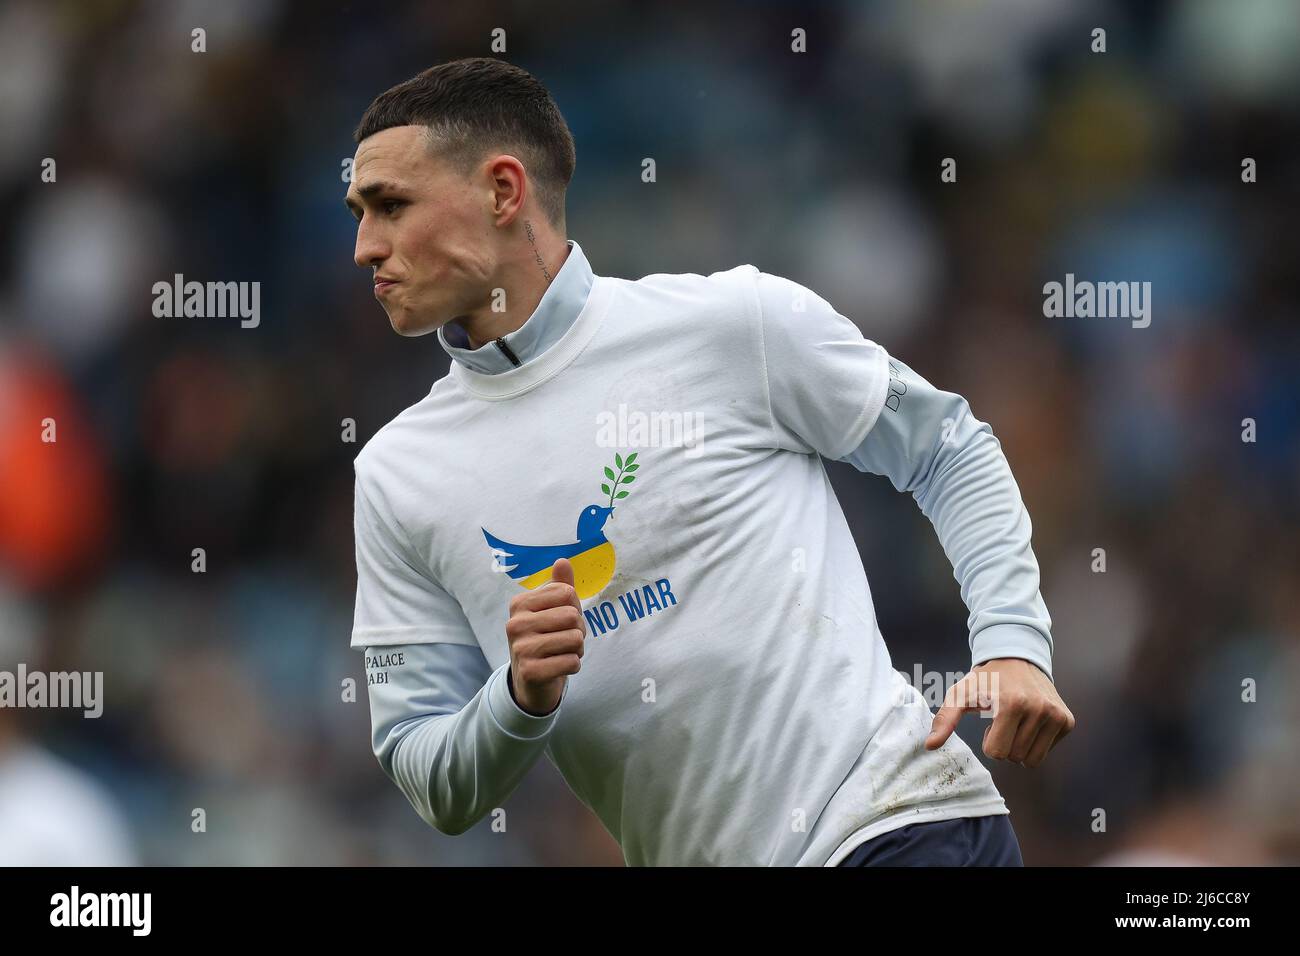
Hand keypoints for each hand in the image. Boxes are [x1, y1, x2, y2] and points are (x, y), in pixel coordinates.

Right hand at [505, 558, 585, 715]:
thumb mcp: (551, 610)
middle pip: (572, 616)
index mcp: (520, 603)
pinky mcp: (530, 671)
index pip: (567, 593)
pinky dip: (574, 665)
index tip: (562, 621)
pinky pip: (572, 662)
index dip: (575, 608)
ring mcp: (521, 648)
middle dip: (578, 630)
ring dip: (577, 649)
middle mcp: (516, 623)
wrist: (530, 680)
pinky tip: (560, 667)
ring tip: (562, 653)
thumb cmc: (545, 638)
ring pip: (575, 639)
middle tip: (565, 640)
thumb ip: (559, 586)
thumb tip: (562, 561)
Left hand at [924, 658, 1074, 767]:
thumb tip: (929, 745)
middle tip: (1003, 721)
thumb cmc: (985, 680)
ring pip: (1033, 759)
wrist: (1017, 659)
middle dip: (1005, 745)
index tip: (991, 723)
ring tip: (1016, 722)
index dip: (989, 742)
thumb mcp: (961, 694)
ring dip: (1020, 746)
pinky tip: (1030, 721)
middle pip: (1015, 757)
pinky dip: (1036, 742)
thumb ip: (945, 719)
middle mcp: (1039, 709)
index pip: (997, 753)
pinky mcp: (1067, 720)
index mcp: (1012, 704)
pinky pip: (1047, 751)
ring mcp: (1056, 715)